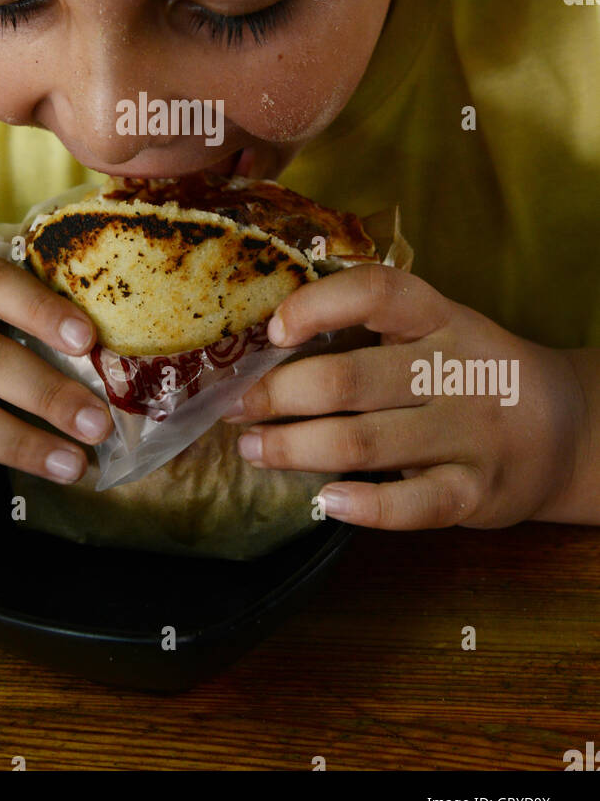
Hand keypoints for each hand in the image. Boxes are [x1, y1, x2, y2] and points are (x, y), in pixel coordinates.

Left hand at [223, 265, 587, 529]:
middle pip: (351, 379)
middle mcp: (453, 371)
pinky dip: (364, 506)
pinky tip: (323, 501)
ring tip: (252, 448)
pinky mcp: (475, 492)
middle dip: (278, 394)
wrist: (567, 430)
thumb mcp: (438, 332)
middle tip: (233, 404)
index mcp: (440, 318)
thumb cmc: (470, 374)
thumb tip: (266, 342)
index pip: (378, 293)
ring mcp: (468, 434)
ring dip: (296, 447)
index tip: (272, 328)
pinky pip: (413, 504)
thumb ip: (372, 332)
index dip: (320, 304)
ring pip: (366, 442)